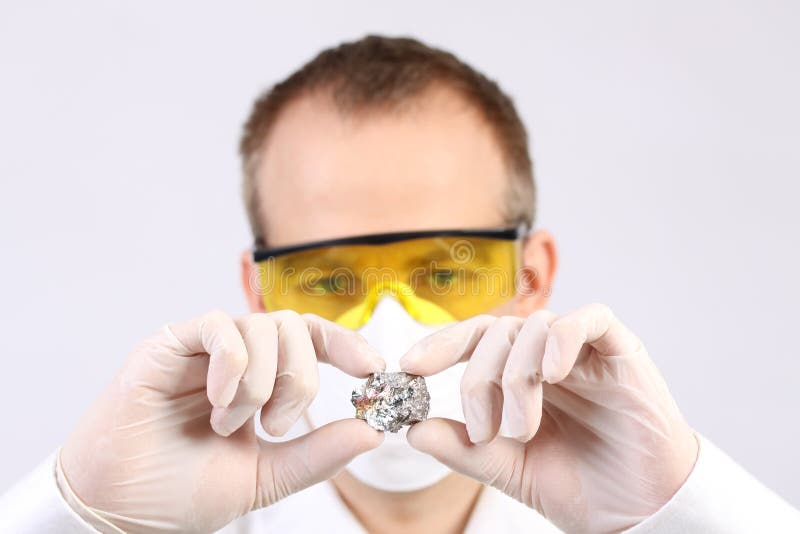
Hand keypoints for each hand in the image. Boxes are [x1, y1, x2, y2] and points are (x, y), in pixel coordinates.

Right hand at [60, 310, 384, 532]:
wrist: (121, 509)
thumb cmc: (184, 492)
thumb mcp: (267, 477)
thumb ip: (317, 454)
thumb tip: (372, 431)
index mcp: (262, 381)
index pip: (314, 340)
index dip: (348, 344)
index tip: (373, 368)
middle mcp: (238, 357)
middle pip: (296, 327)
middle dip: (300, 378)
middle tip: (275, 425)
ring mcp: (204, 348)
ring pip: (262, 325)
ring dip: (260, 382)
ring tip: (230, 424)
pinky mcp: (169, 344)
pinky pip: (218, 326)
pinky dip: (232, 364)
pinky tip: (218, 402)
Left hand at [400, 304, 698, 532]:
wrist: (638, 511)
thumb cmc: (577, 485)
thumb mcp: (507, 468)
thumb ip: (463, 448)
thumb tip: (412, 429)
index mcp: (518, 374)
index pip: (473, 339)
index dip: (439, 344)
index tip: (408, 366)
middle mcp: (545, 355)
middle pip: (496, 332)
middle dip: (478, 379)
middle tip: (484, 429)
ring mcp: (583, 350)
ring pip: (533, 327)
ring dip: (516, 377)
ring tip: (522, 429)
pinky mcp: (621, 349)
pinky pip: (589, 319)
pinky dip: (562, 338)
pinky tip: (552, 374)